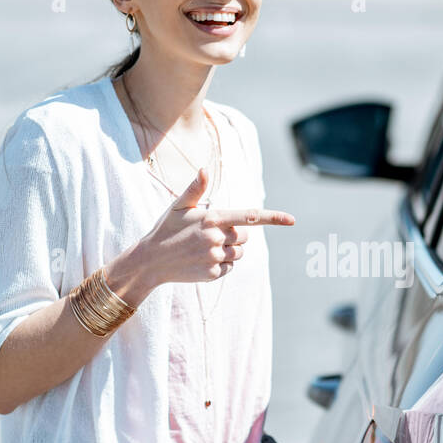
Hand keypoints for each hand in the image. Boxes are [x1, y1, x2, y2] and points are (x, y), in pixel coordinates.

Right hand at [135, 169, 295, 290]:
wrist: (150, 261)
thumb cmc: (166, 229)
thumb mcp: (178, 206)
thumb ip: (195, 188)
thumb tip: (204, 169)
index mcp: (212, 218)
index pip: (250, 217)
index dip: (273, 218)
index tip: (292, 220)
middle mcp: (216, 238)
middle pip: (245, 236)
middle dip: (234, 235)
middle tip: (210, 234)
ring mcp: (215, 257)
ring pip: (239, 253)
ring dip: (229, 250)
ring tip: (204, 248)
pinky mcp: (213, 273)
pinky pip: (229, 268)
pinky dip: (220, 264)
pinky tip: (201, 260)